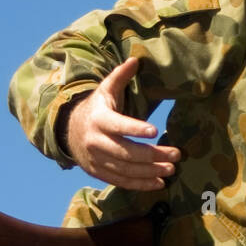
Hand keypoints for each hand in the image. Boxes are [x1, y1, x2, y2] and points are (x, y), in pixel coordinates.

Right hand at [64, 58, 180, 190]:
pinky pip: (121, 182)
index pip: (118, 125)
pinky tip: (158, 183)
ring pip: (125, 170)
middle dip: (152, 155)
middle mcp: (96, 142)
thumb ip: (120, 76)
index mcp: (99, 120)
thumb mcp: (105, 90)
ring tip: (171, 169)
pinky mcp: (99, 173)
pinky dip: (140, 185)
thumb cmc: (96, 108)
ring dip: (150, 172)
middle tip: (176, 155)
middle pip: (126, 152)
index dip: (135, 128)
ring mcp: (97, 160)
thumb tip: (135, 60)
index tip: (155, 131)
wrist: (69, 131)